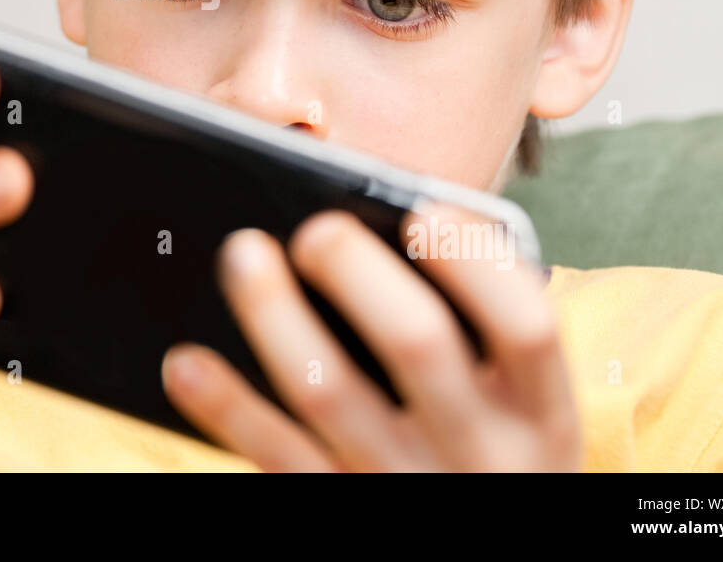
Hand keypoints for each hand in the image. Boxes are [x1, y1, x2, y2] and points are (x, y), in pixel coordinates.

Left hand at [160, 205, 580, 470]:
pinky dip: (225, 405)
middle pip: (418, 344)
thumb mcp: (518, 412)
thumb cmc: (492, 457)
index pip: (526, 325)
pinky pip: (276, 455)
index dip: (475, 260)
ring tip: (244, 253)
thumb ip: (474, 337)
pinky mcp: (340, 511)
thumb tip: (374, 234)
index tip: (425, 212)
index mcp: (538, 411)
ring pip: (329, 392)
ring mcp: (406, 487)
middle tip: (317, 230)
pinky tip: (184, 360)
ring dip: (277, 315)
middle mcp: (481, 453)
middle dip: (358, 271)